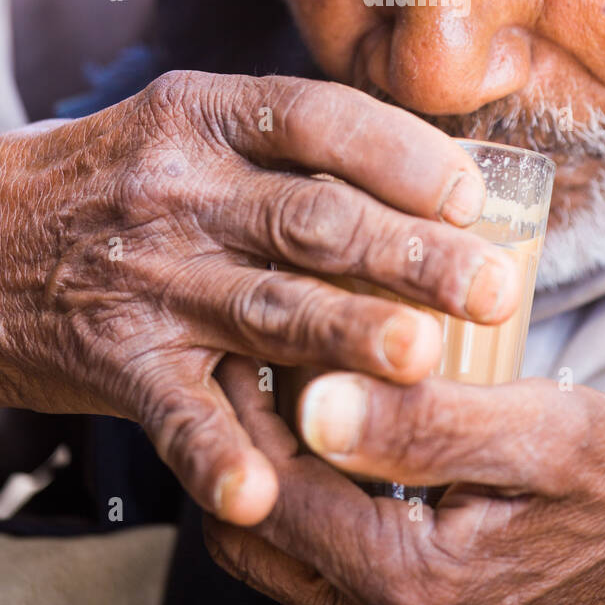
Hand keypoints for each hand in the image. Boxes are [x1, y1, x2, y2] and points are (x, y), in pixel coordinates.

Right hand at [0, 72, 517, 524]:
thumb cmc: (112, 181)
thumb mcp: (185, 127)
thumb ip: (283, 146)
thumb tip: (426, 173)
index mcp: (206, 116)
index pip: (318, 119)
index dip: (400, 154)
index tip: (468, 194)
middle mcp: (180, 189)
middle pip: (312, 218)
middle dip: (410, 254)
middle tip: (492, 289)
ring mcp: (148, 276)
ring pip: (266, 306)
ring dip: (347, 336)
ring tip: (420, 359)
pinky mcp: (115, 358)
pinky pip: (175, 411)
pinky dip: (219, 453)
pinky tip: (263, 488)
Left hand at [204, 357, 604, 604]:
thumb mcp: (542, 433)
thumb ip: (426, 424)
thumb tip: (316, 405)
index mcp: (413, 584)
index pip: (273, 492)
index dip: (245, 407)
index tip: (251, 331)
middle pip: (253, 533)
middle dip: (242, 441)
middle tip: (260, 354)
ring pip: (278, 548)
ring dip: (271, 465)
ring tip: (294, 378)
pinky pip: (320, 554)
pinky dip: (309, 489)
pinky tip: (341, 423)